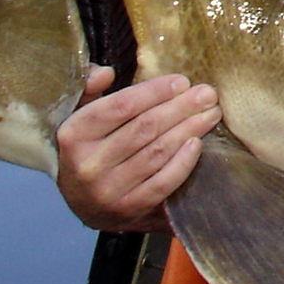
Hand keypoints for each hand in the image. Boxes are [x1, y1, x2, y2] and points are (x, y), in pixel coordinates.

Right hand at [54, 66, 220, 231]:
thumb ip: (88, 89)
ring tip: (211, 114)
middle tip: (207, 94)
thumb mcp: (77, 115)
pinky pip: (163, 183)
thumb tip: (107, 74)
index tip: (182, 82)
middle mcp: (88, 164)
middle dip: (181, 107)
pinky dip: (183, 162)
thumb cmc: (87, 150)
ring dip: (189, 129)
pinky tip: (197, 144)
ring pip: (157, 152)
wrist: (81, 204)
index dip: (155, 92)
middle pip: (145, 128)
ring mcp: (108, 191)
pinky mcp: (129, 210)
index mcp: (73, 135)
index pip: (120, 106)